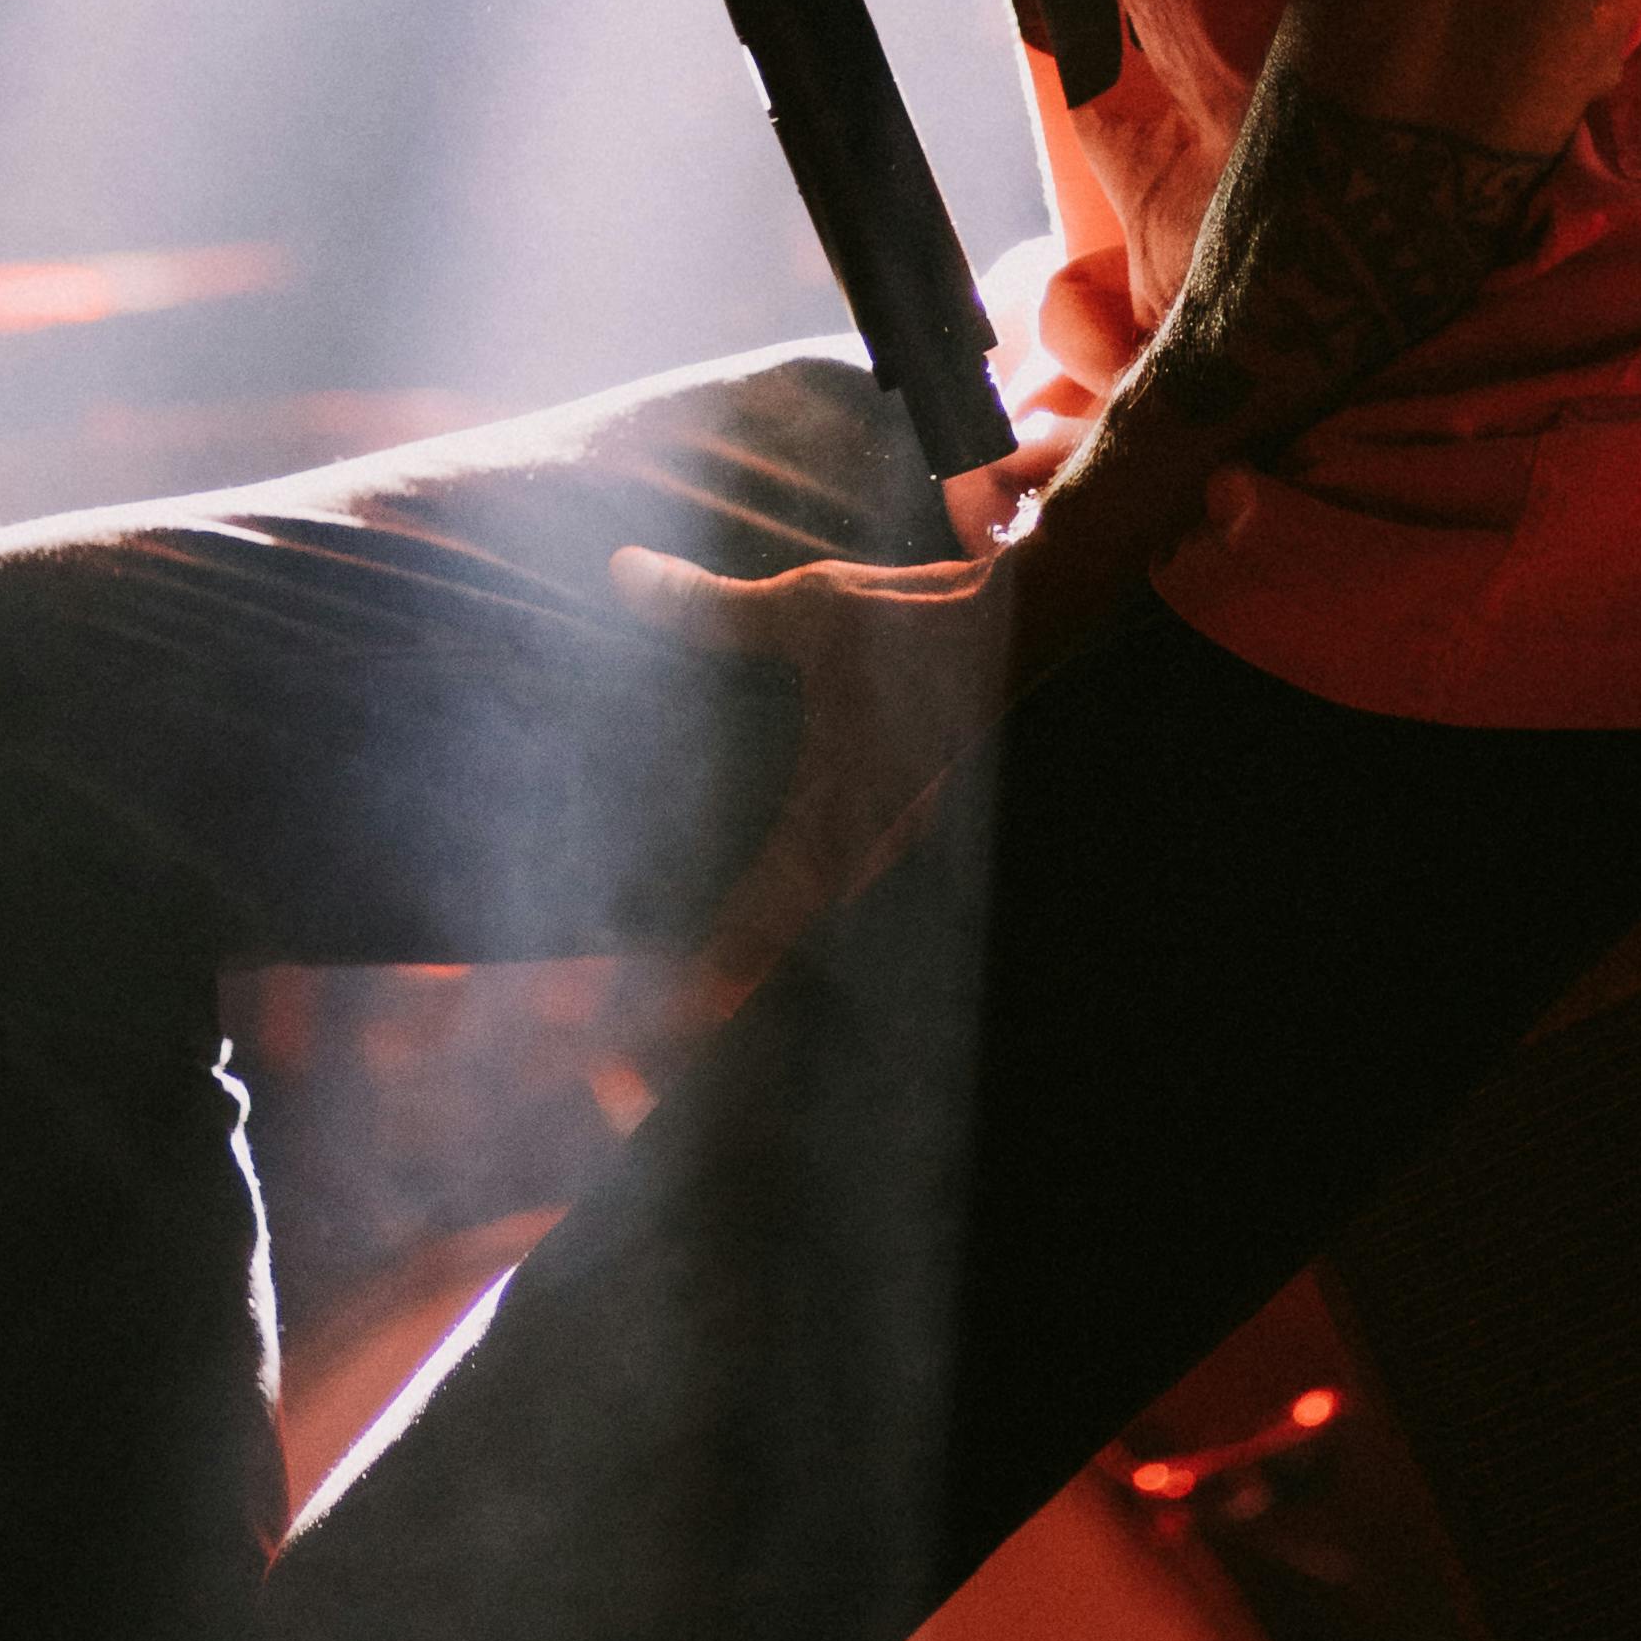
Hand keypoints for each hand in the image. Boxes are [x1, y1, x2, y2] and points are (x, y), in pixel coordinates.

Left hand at [612, 460, 1170, 1005]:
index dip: (706, 983)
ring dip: (742, 961)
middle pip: (770, 945)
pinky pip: (817, 888)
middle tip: (633, 1066)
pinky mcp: (888, 818)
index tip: (652, 1043)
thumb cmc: (915, 618)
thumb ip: (714, 608)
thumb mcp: (810, 609)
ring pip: (798, 922)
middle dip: (707, 998)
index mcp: (839, 814)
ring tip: (680, 1008)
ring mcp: (877, 839)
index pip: (758, 919)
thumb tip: (621, 574)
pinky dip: (774, 920)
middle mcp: (859, 846)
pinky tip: (747, 921)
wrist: (1019, 627)